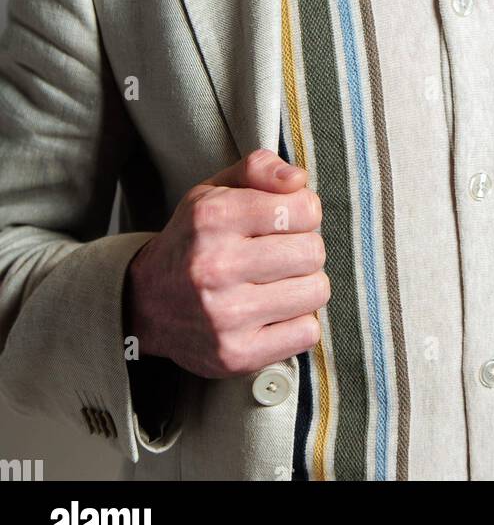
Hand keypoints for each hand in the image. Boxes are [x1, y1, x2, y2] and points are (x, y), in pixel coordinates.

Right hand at [124, 148, 329, 378]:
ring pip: (316, 291)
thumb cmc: (194, 240)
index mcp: (213, 217)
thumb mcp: (214, 191)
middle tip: (281, 253)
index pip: (303, 209)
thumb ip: (259, 169)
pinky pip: (307, 333)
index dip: (304, 211)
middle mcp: (216, 266)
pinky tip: (272, 312)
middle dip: (305, 248)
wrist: (146, 303)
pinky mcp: (236, 355)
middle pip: (313, 252)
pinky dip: (298, 321)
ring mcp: (225, 315)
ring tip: (277, 282)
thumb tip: (298, 180)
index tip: (288, 219)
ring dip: (305, 284)